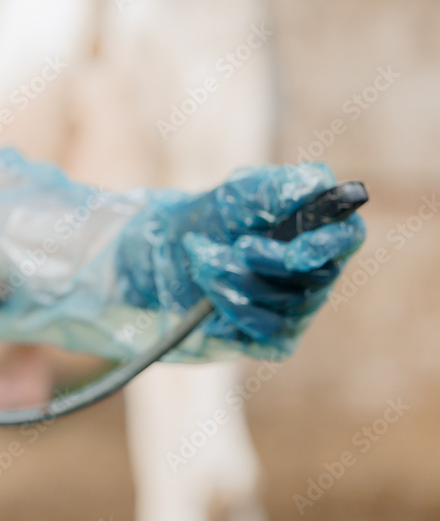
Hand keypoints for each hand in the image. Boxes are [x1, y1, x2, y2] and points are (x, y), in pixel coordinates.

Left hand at [117, 162, 365, 356]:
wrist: (173, 253)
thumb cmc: (218, 216)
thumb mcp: (240, 192)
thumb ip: (277, 187)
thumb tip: (316, 184)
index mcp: (321, 228)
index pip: (348, 237)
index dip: (329, 246)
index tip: (296, 252)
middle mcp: (319, 271)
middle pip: (315, 277)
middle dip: (267, 262)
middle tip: (236, 246)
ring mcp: (299, 308)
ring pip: (284, 306)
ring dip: (235, 280)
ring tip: (204, 257)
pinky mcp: (274, 337)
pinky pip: (265, 333)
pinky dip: (231, 309)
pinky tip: (210, 291)